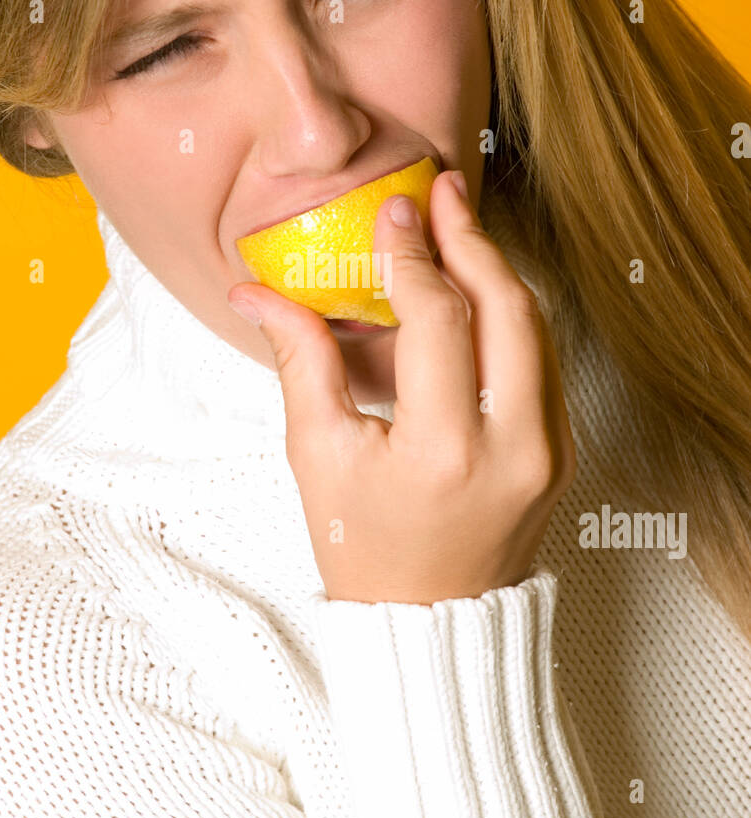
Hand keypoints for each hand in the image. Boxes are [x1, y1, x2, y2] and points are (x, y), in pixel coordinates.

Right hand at [227, 169, 575, 603]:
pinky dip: (512, 317)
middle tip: (443, 193)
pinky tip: (477, 290)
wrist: (429, 624)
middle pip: (511, 309)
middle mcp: (514, 448)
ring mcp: (550, 453)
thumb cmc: (363, 549)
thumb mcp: (318, 457)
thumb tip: (257, 293)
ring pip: (539, 330)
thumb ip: (301, 361)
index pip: (439, 320)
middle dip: (474, 239)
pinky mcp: (560, 454)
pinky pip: (544, 364)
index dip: (413, 255)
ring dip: (498, 272)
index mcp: (444, 451)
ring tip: (459, 227)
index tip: (394, 212)